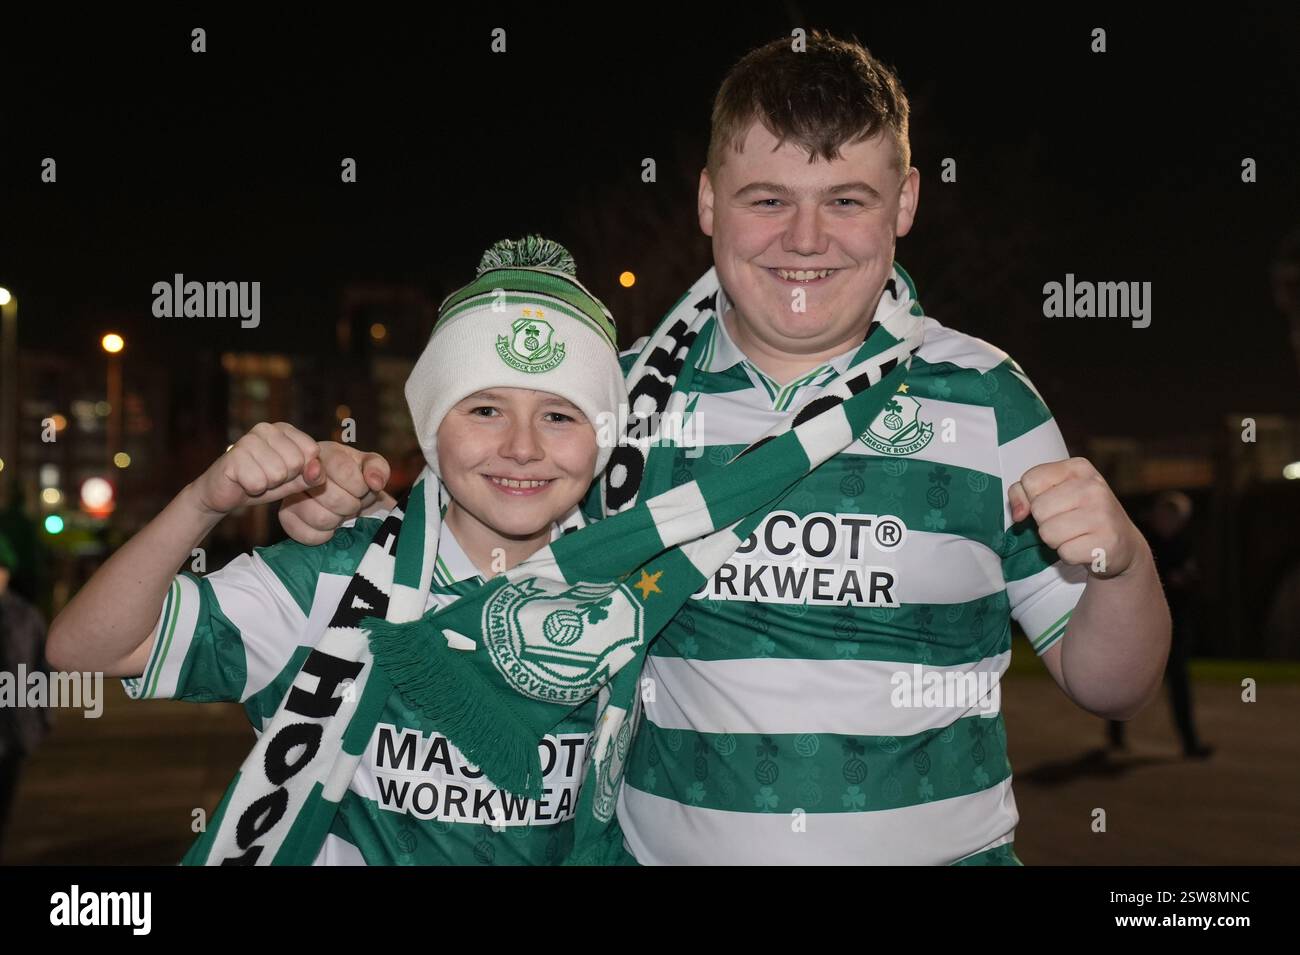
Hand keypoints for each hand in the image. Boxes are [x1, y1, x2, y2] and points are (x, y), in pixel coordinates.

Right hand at [191, 422, 323, 515]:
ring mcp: (248, 440)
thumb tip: (317, 469)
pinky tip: (243, 482)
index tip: (285, 471)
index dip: (301, 470)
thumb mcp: (294, 481)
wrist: (225, 493)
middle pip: (296, 462)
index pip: (312, 451)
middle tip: (267, 477)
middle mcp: (266, 428)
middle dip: (284, 479)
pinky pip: (258, 483)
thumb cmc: (264, 483)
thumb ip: (312, 475)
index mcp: (284, 429)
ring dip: (267, 485)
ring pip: (278, 474)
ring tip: (255, 478)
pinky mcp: (233, 456)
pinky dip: (253, 490)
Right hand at [277, 441, 393, 544]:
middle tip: (352, 502)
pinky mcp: (286, 517)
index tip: (363, 488)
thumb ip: (378, 468)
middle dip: (351, 504)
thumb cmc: (356, 476)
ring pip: (320, 518)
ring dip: (338, 519)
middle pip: (333, 498)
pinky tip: (329, 525)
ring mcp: (290, 495)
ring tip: (340, 512)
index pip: (343, 471)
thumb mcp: (371, 465)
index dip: (360, 486)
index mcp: (323, 453)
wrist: (345, 493)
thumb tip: (374, 482)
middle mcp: (301, 471)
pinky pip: (308, 535)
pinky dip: (325, 534)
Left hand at [1007, 457, 1144, 578]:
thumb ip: (1023, 493)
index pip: (1030, 480)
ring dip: (1056, 541)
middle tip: (1066, 523)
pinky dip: (1070, 555)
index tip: (1051, 505)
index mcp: (1078, 468)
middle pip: (1038, 509)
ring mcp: (1102, 514)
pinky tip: (1085, 547)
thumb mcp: (1053, 492)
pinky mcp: (1107, 542)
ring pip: (1047, 533)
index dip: (1031, 499)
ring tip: (1075, 535)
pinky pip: (1064, 553)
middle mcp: (1093, 487)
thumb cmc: (1078, 515)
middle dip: (1044, 522)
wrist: (1122, 543)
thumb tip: (1018, 514)